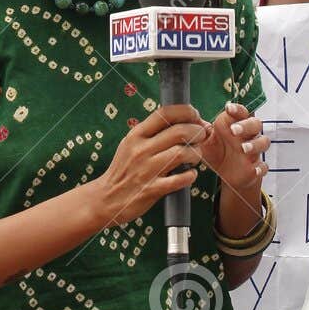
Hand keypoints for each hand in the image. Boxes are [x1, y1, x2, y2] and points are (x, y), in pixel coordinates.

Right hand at [93, 105, 208, 226]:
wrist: (106, 198)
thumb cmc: (124, 169)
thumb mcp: (131, 144)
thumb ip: (152, 133)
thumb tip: (180, 121)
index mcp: (136, 135)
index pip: (165, 113)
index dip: (186, 111)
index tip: (195, 116)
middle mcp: (141, 149)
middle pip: (179, 132)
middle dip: (198, 132)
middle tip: (202, 137)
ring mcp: (146, 169)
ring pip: (182, 153)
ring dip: (196, 154)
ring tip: (196, 157)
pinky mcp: (151, 189)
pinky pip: (179, 179)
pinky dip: (190, 176)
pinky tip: (190, 175)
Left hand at [201, 100, 268, 200]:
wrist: (224, 174)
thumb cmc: (215, 151)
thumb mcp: (204, 141)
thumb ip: (199, 130)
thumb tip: (188, 117)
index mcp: (234, 124)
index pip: (241, 112)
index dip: (237, 109)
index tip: (228, 108)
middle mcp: (247, 135)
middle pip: (255, 124)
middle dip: (246, 125)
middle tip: (234, 130)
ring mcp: (253, 150)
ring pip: (263, 142)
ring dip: (255, 144)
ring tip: (244, 148)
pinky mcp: (256, 166)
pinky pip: (264, 166)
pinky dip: (261, 168)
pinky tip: (255, 170)